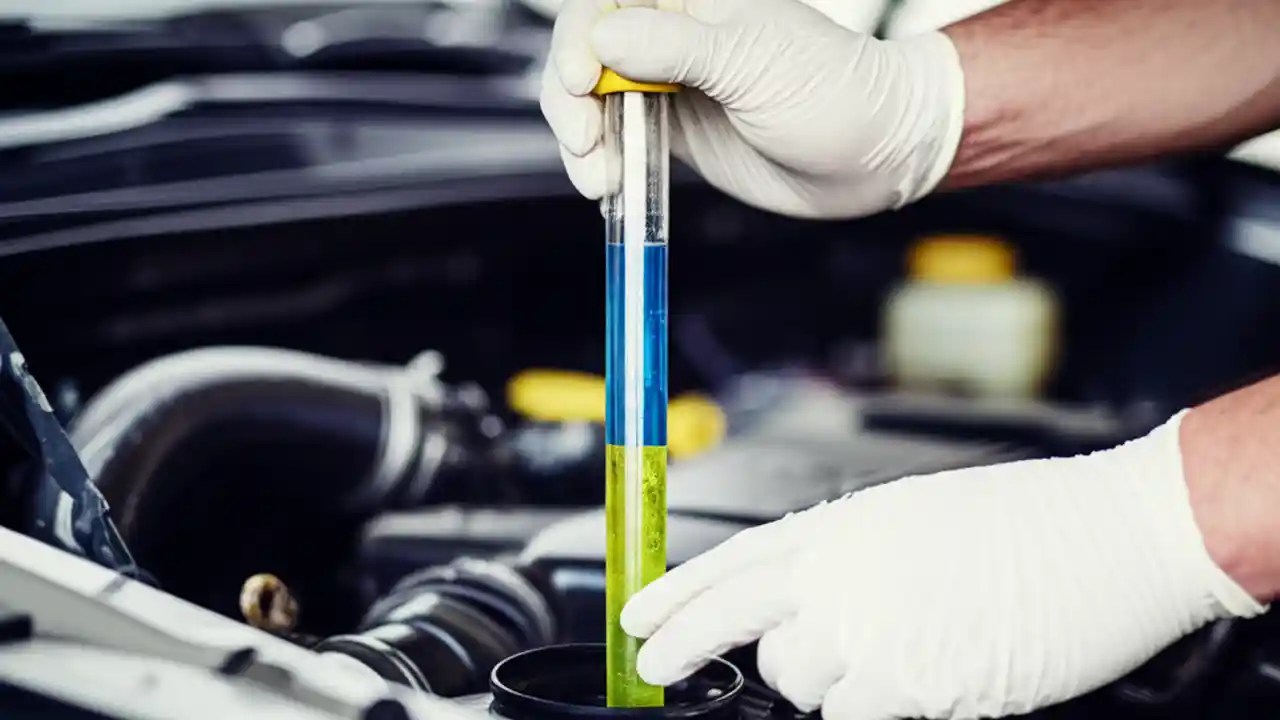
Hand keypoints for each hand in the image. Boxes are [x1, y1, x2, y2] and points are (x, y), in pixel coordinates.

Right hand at [540, 0, 965, 218]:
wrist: (872, 156)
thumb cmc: (832, 91)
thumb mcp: (752, 62)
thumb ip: (673, 47)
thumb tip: (602, 37)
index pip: (608, 0)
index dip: (579, 36)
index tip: (581, 79)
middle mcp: (672, 34)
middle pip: (585, 49)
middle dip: (569, 97)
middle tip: (585, 141)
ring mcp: (669, 84)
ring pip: (592, 99)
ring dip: (580, 139)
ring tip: (599, 179)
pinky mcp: (672, 131)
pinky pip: (616, 139)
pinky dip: (599, 162)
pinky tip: (605, 185)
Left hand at [621, 412, 1264, 719]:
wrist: (1112, 531)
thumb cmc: (1036, 522)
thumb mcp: (920, 517)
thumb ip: (855, 557)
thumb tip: (817, 597)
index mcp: (845, 522)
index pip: (737, 556)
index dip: (681, 588)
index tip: (640, 613)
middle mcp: (842, 570)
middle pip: (732, 613)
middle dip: (681, 643)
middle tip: (651, 666)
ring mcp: (869, 626)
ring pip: (794, 678)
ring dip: (819, 681)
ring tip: (881, 659)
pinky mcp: (908, 681)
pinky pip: (848, 715)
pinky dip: (866, 708)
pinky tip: (910, 686)